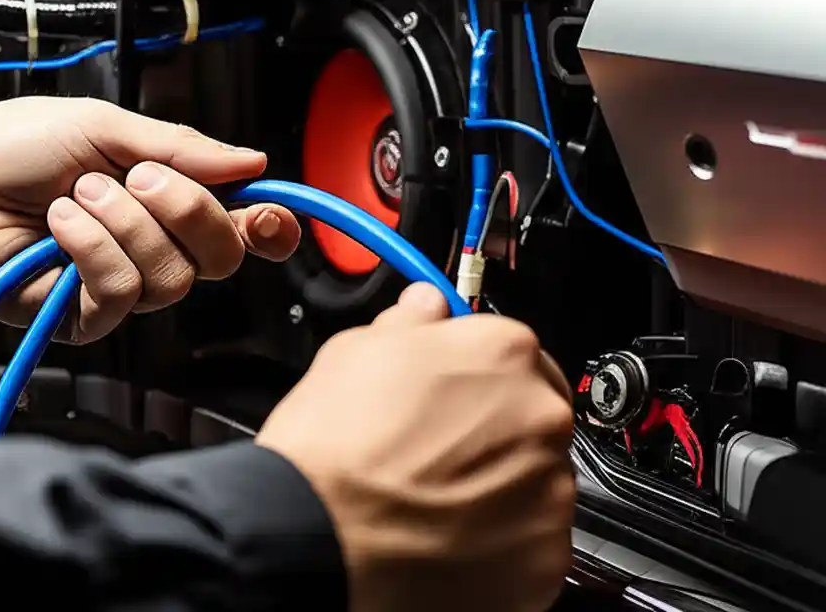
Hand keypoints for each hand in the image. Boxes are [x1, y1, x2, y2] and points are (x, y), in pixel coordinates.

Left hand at [0, 97, 300, 342]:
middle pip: (221, 257)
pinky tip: (58, 225)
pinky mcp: (83, 316)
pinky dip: (91, 248)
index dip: (268, 226)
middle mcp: (149, 244)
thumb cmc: (9, 147)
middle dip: (187, 209)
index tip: (269, 210)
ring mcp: (117, 284)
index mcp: (162, 198)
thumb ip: (180, 147)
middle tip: (138, 176)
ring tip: (75, 194)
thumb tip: (250, 162)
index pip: (239, 227)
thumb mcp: (104, 127)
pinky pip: (122, 291)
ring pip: (172, 276)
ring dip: (123, 222)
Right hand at [257, 284, 574, 611]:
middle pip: (531, 415)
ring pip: (535, 479)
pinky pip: (533, 540)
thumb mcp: (353, 351)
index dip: (475, 374)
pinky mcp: (544, 555)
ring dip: (500, 485)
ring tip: (436, 500)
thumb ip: (409, 324)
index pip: (512, 351)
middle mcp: (540, 416)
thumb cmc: (331, 448)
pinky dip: (500, 541)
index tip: (454, 391)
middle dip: (493, 430)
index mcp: (502, 352)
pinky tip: (448, 538)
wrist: (316, 535)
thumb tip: (424, 309)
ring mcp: (549, 490)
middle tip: (437, 451)